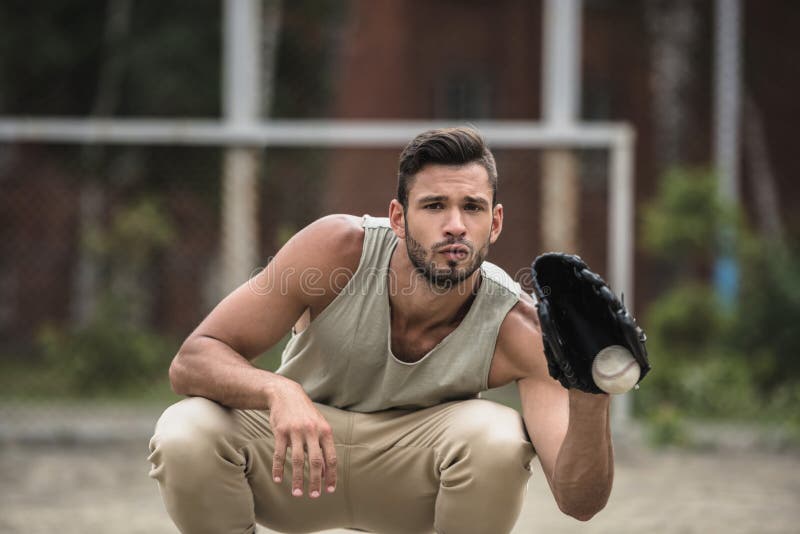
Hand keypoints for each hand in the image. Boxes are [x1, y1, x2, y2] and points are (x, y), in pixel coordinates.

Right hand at [267, 378, 336, 497]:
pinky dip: (279, 468)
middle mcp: (312, 431)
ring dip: (298, 479)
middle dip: (316, 481)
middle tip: (314, 496)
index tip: (330, 490)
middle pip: (316, 461)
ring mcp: (296, 431)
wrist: (286, 394)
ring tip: (298, 493)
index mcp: (325, 431)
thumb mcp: (319, 426)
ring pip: (298, 460)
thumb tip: (326, 472)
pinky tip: (278, 480)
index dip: (331, 475)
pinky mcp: (281, 431)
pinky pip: (280, 454)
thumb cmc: (305, 414)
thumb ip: (323, 447)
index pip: (331, 457)